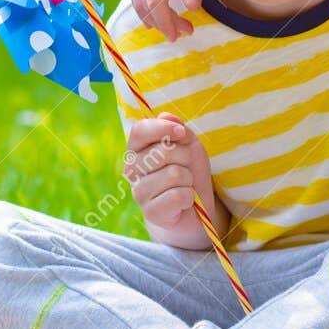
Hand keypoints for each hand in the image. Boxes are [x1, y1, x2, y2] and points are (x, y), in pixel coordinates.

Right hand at [124, 112, 220, 242]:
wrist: (196, 209)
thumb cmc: (189, 173)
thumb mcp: (188, 145)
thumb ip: (177, 129)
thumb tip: (166, 115)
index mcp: (137, 150)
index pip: (139, 130)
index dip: (163, 128)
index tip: (182, 134)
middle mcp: (132, 171)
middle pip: (163, 152)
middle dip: (185, 157)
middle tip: (186, 168)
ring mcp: (139, 193)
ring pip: (174, 174)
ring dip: (189, 179)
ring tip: (185, 185)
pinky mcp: (151, 213)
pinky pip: (178, 195)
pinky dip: (190, 197)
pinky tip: (185, 201)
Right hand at [130, 0, 204, 41]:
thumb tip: (191, 8)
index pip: (155, 3)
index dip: (165, 22)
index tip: (178, 36)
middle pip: (146, 5)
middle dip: (164, 23)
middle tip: (186, 32)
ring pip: (140, 2)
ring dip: (157, 18)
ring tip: (178, 28)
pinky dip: (149, 8)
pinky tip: (160, 18)